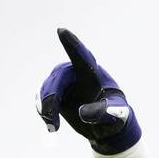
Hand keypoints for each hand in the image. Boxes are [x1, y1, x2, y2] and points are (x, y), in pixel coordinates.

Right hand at [36, 28, 141, 153]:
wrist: (105, 124)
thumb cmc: (115, 115)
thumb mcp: (115, 115)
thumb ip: (102, 112)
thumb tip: (82, 113)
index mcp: (92, 73)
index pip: (81, 56)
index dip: (71, 43)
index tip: (61, 31)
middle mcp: (74, 73)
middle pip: (58, 78)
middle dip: (52, 97)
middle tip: (51, 117)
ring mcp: (63, 82)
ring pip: (47, 89)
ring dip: (47, 107)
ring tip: (53, 126)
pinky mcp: (55, 93)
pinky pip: (43, 99)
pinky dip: (44, 112)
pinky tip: (51, 124)